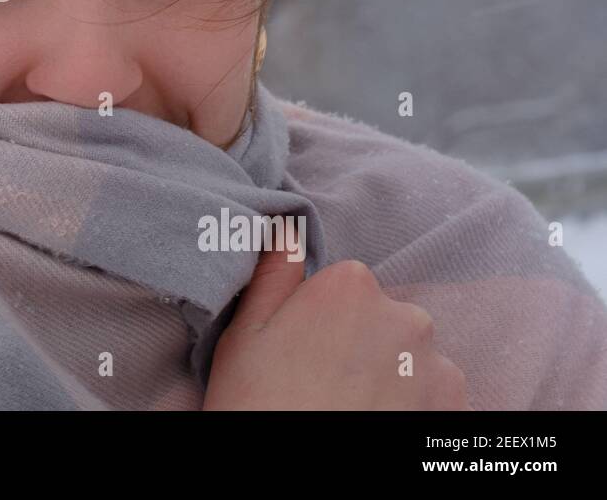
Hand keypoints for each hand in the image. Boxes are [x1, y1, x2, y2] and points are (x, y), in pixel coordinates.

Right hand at [202, 246, 469, 408]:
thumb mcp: (244, 334)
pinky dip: (412, 409)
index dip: (320, 321)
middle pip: (382, 320)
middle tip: (322, 387)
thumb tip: (287, 226)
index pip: (344, 287)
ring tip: (349, 410)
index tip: (301, 354)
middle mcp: (405, 315)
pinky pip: (434, 395)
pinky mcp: (457, 409)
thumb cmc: (259, 407)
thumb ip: (272, 273)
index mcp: (350, 286)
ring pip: (411, 359)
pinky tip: (375, 421)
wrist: (293, 479)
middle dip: (360, 347)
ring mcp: (437, 365)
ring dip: (390, 379)